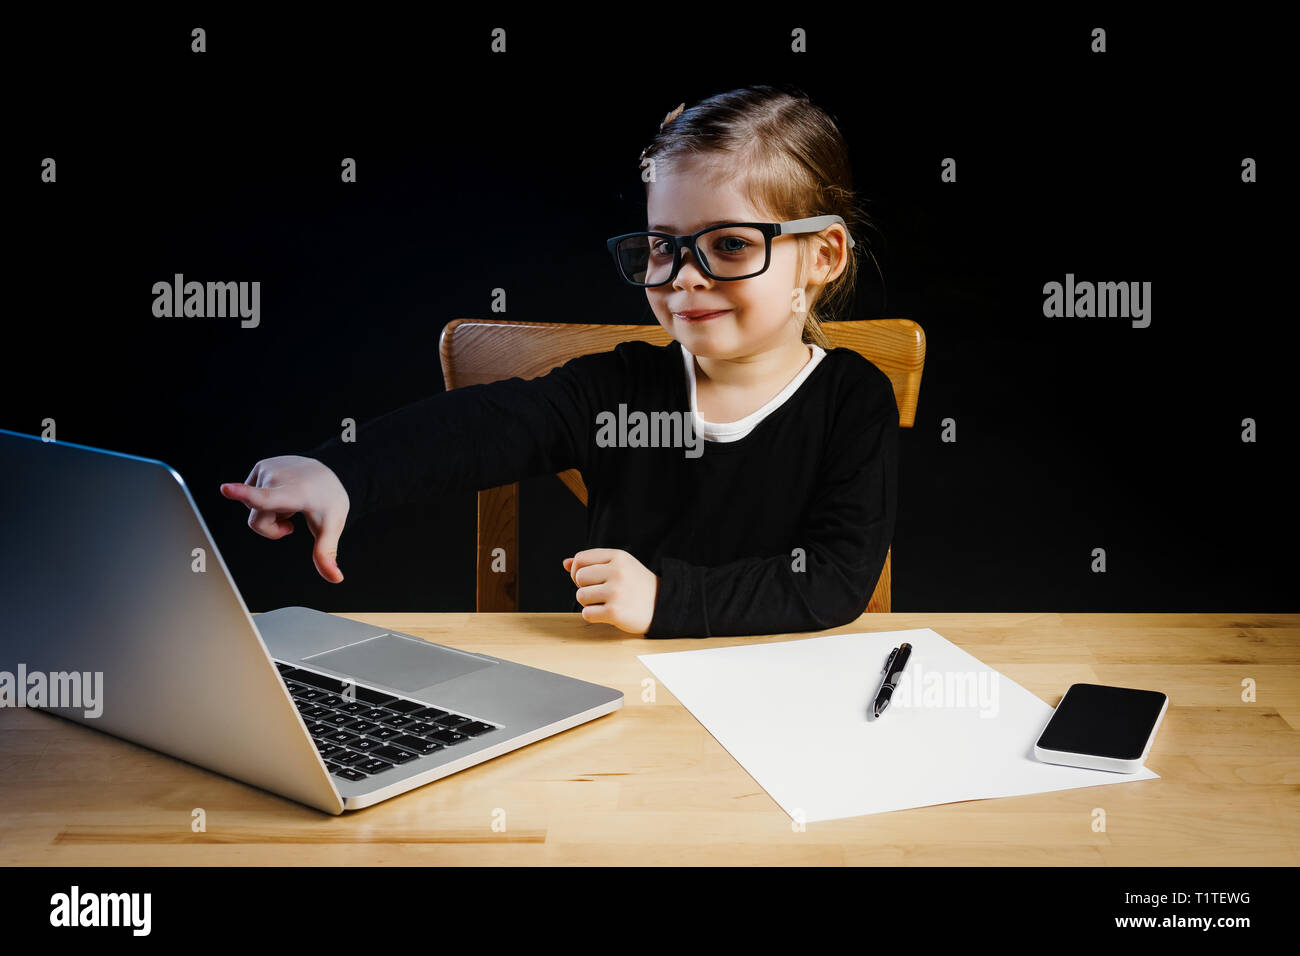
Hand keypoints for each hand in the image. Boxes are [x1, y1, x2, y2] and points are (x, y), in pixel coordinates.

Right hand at [220, 455, 350, 582]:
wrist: (331, 470)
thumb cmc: (330, 501)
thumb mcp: (332, 527)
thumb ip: (326, 553)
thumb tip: (336, 578)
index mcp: (293, 493)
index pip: (266, 498)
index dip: (243, 494)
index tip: (225, 489)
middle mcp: (278, 478)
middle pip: (257, 521)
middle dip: (271, 528)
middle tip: (291, 523)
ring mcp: (268, 469)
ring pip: (251, 508)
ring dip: (269, 512)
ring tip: (290, 503)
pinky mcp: (261, 465)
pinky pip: (251, 495)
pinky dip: (264, 499)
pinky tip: (283, 492)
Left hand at [563, 548, 659, 634]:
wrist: (663, 606)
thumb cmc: (636, 585)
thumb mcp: (620, 566)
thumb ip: (593, 563)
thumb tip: (565, 563)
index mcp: (618, 557)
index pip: (580, 559)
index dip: (577, 571)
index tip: (588, 579)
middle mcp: (617, 572)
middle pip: (579, 578)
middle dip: (584, 587)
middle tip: (600, 593)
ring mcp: (616, 592)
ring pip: (580, 596)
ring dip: (588, 602)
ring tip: (605, 602)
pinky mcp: (615, 612)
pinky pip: (586, 613)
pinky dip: (593, 615)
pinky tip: (607, 613)